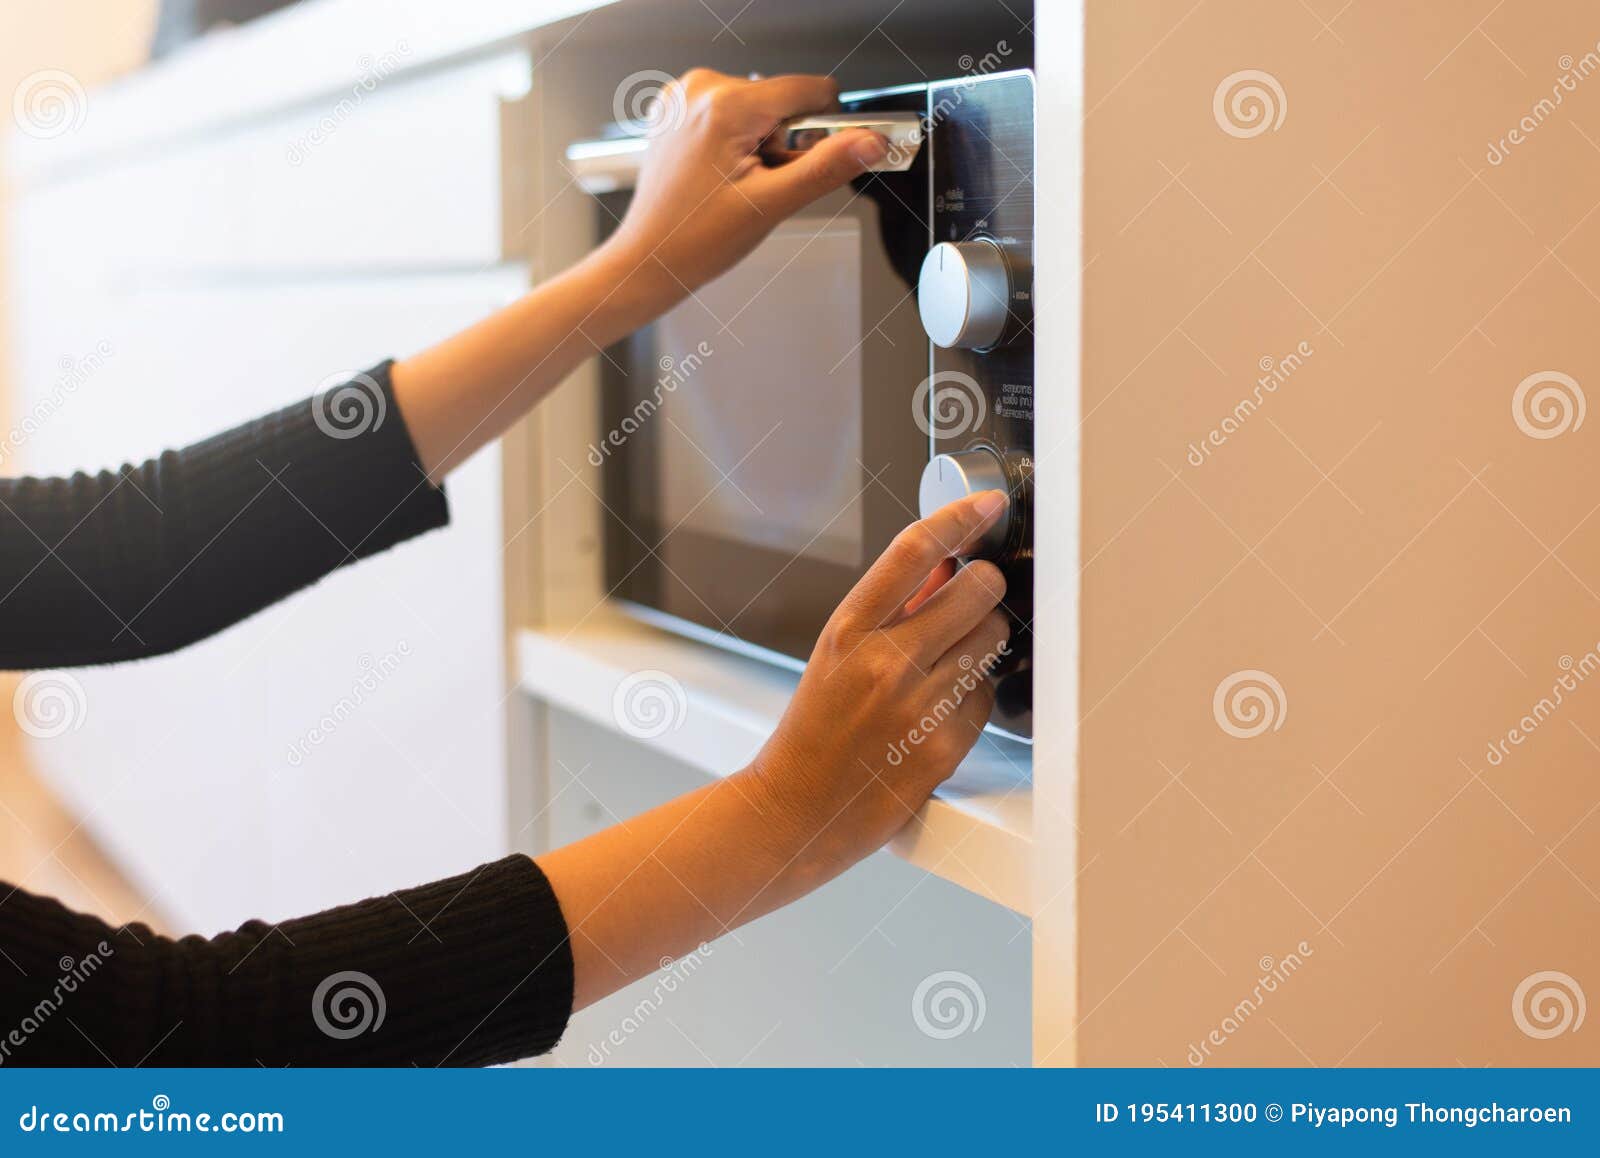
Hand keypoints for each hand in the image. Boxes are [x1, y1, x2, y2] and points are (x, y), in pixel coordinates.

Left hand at [603, 68, 889, 305]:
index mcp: (726, 105)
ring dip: (761, 144)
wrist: (649, 259)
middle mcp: (701, 88)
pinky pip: (731, 113)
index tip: (809, 162)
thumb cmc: (694, 239)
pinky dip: (736, 141)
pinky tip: (719, 174)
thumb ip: (827, 167)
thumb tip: (870, 142)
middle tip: (757, 184)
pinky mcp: (678, 109)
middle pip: (783, 100)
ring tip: (734, 183)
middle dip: (784, 143)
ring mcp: (685, 97)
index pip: (811, 89)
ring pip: (759, 108)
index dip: (824, 129)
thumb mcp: (772, 204)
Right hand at [746, 491, 1011, 884]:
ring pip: (992, 640)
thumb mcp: (836, 653)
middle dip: (982, 588)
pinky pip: (986, 697)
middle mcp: (885, 663)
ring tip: (950, 661)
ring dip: (982, 640)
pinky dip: (974, 696)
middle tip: (971, 600)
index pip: (915, 550)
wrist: (795, 811)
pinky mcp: (944, 747)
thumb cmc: (812, 731)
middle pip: (977, 590)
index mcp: (849, 630)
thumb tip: (944, 561)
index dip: (961, 517)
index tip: (987, 505)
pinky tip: (942, 709)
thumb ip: (891, 605)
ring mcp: (918, 707)